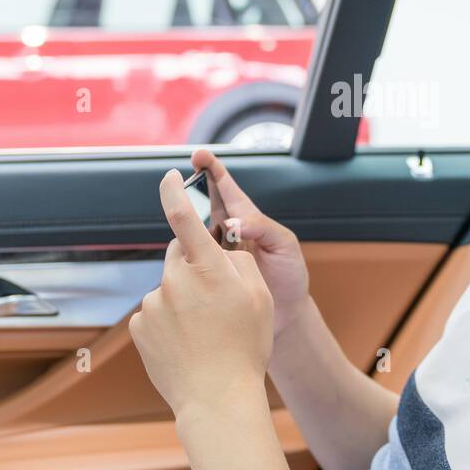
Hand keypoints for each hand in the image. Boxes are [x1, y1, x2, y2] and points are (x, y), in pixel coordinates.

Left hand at [129, 168, 274, 418]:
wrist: (217, 399)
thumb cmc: (245, 346)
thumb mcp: (259, 295)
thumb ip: (239, 260)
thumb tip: (220, 247)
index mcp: (207, 268)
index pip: (183, 216)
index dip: (175, 191)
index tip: (170, 175)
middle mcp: (174, 280)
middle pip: (179, 254)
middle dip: (195, 263)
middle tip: (218, 295)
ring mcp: (153, 304)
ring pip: (170, 286)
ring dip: (184, 297)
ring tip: (206, 330)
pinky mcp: (140, 326)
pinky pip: (157, 311)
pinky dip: (171, 320)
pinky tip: (189, 343)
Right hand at [191, 148, 312, 338]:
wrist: (287, 314)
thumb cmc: (290, 276)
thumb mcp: (284, 245)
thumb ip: (261, 228)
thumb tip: (233, 224)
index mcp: (247, 219)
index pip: (226, 188)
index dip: (212, 169)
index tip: (199, 155)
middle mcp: (227, 233)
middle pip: (203, 205)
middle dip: (190, 191)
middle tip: (179, 183)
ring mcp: (217, 253)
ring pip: (194, 231)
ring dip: (185, 224)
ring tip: (181, 217)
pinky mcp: (210, 273)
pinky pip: (193, 259)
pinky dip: (184, 254)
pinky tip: (180, 253)